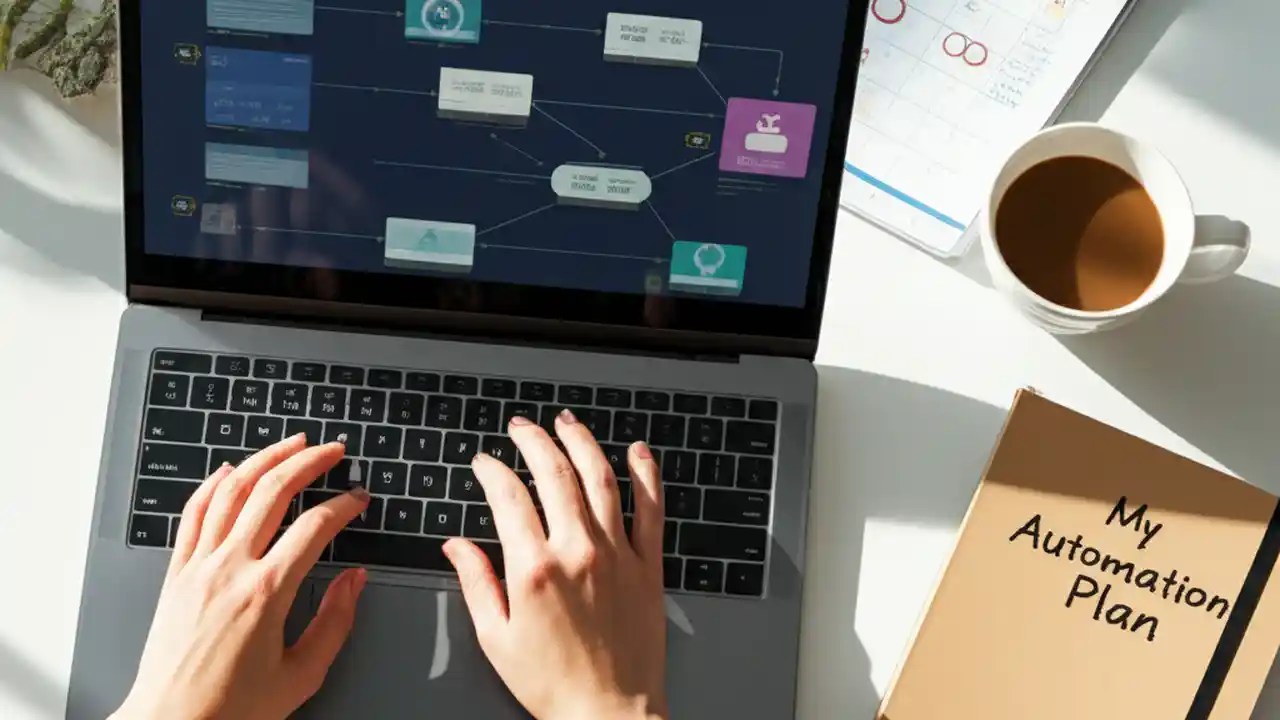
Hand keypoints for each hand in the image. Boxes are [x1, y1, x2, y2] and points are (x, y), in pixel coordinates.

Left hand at [113, 435, 370, 719]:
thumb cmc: (232, 710)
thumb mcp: (301, 674)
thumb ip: (335, 622)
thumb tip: (354, 581)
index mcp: (266, 593)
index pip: (315, 527)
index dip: (344, 505)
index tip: (359, 499)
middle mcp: (230, 570)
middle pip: (273, 492)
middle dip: (309, 462)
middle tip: (333, 451)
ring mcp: (198, 567)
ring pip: (231, 491)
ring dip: (265, 459)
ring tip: (291, 444)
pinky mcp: (176, 574)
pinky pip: (193, 513)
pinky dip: (213, 483)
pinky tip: (231, 470)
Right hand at [444, 411, 667, 719]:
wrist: (609, 715)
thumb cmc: (553, 685)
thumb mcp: (496, 638)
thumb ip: (476, 583)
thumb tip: (456, 546)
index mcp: (534, 570)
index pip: (508, 496)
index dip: (492, 470)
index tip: (485, 463)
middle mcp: (578, 553)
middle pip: (554, 474)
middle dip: (534, 441)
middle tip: (522, 427)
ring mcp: (617, 555)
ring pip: (601, 479)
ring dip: (582, 443)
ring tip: (567, 423)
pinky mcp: (648, 566)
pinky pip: (651, 509)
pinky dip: (646, 475)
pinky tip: (638, 452)